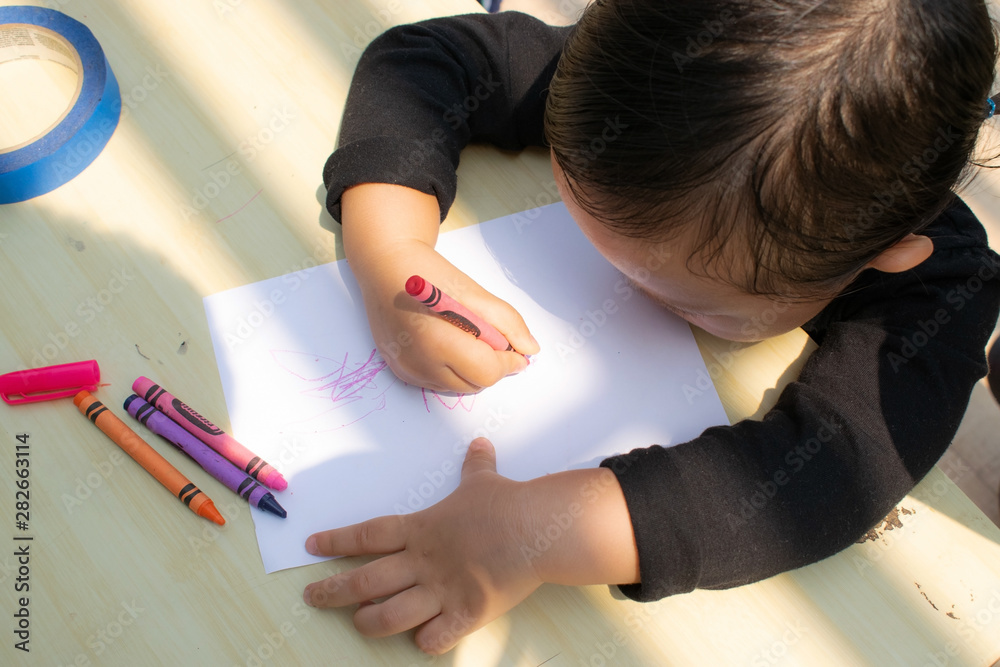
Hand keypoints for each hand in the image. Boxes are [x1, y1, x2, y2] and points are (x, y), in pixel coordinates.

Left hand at [302, 438, 543, 653]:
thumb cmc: (507, 504)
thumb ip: (476, 466)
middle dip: (331, 591)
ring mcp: (441, 590)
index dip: (335, 541)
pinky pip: (432, 638)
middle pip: (364, 579)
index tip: (312, 547)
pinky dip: (422, 641)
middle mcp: (422, 561)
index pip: (366, 535)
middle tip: (312, 598)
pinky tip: (421, 638)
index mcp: (420, 529)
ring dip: (368, 621)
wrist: (537, 529)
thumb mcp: (485, 481)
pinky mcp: (465, 614)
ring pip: (388, 615)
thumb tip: (479, 444)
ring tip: (360, 621)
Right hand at [341, 184, 538, 392]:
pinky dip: (451, 370)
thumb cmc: (429, 275)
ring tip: (465, 337)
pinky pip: (438, 383)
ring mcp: (407, 370)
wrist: (386, 267)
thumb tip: (529, 350)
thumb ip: (508, 323)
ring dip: (471, 370)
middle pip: (474, 384)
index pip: (486, 372)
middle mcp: (419, 363)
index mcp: (438, 341)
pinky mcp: (400, 372)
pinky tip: (447, 343)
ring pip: (458, 387)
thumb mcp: (475, 293)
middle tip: (490, 338)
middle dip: (490, 366)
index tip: (517, 353)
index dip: (508, 363)